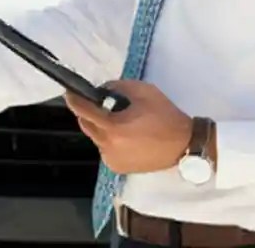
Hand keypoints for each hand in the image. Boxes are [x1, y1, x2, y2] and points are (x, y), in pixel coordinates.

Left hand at [63, 79, 192, 174]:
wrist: (185, 145)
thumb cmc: (165, 116)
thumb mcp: (142, 91)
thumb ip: (116, 87)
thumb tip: (100, 90)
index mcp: (113, 128)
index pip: (84, 111)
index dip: (74, 100)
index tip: (69, 92)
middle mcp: (108, 147)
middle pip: (87, 125)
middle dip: (90, 112)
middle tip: (104, 104)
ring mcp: (112, 160)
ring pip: (96, 137)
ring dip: (101, 127)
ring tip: (121, 121)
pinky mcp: (118, 167)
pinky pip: (105, 148)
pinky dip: (109, 140)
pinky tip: (126, 136)